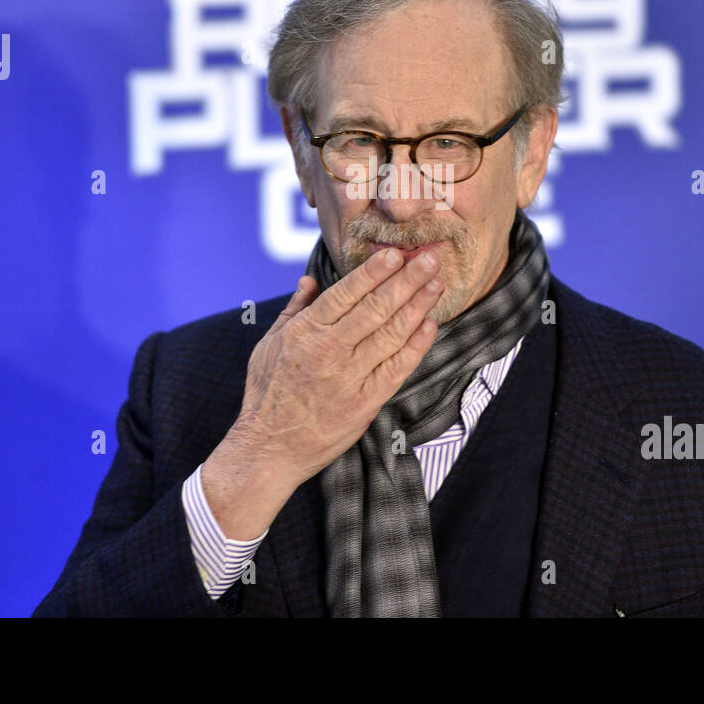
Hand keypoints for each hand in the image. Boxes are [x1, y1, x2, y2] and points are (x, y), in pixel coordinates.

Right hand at [200, 247, 444, 538]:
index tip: (396, 253)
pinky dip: (416, 345)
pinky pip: (398, 367)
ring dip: (418, 305)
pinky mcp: (366, 402)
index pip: (346, 293)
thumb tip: (309, 280)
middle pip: (376, 307)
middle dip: (407, 279)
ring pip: (391, 333)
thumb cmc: (267, 395)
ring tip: (437, 284)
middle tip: (431, 258)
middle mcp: (330, 351)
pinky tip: (430, 324)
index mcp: (305, 333)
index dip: (374, 272)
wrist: (269, 449)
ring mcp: (350, 377)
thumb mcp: (268, 345)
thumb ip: (294, 310)